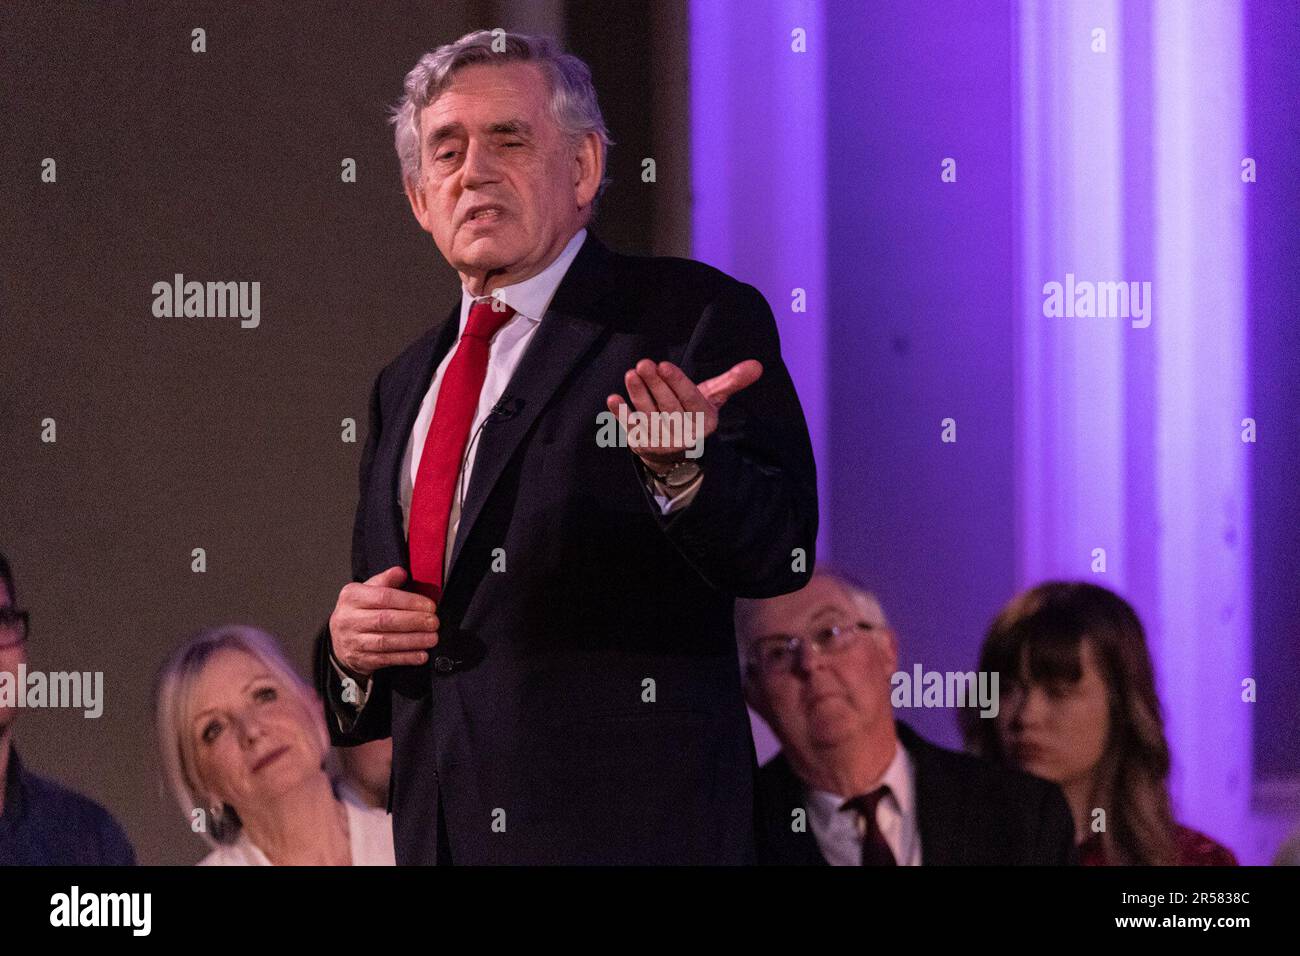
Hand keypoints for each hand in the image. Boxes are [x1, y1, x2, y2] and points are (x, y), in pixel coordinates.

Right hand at [329, 566, 438, 677]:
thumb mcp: (367, 591)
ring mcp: (353, 641)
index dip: (409, 601)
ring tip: (432, 638)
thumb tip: (402, 572)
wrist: (339, 640)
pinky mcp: (360, 659)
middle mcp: (349, 619)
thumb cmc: (359, 611)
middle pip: (385, 620)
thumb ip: (385, 581)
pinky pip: (386, 659)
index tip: (429, 606)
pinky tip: (421, 655)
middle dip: (414, 621)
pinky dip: (406, 658)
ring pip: (386, 642)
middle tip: (434, 622)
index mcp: (352, 597)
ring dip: (413, 641)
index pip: (383, 597)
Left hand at [605, 359, 762, 470]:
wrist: (680, 454)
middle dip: (655, 384)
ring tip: (631, 374)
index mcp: (703, 420)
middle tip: (644, 364)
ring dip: (638, 395)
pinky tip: (613, 399)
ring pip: (649, 415)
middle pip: (668, 406)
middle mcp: (684, 432)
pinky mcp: (643, 445)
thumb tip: (757, 365)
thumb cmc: (694, 415)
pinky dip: (621, 414)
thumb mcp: (713, 400)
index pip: (689, 399)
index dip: (676, 382)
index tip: (664, 365)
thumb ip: (731, 381)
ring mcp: (662, 440)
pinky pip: (632, 428)